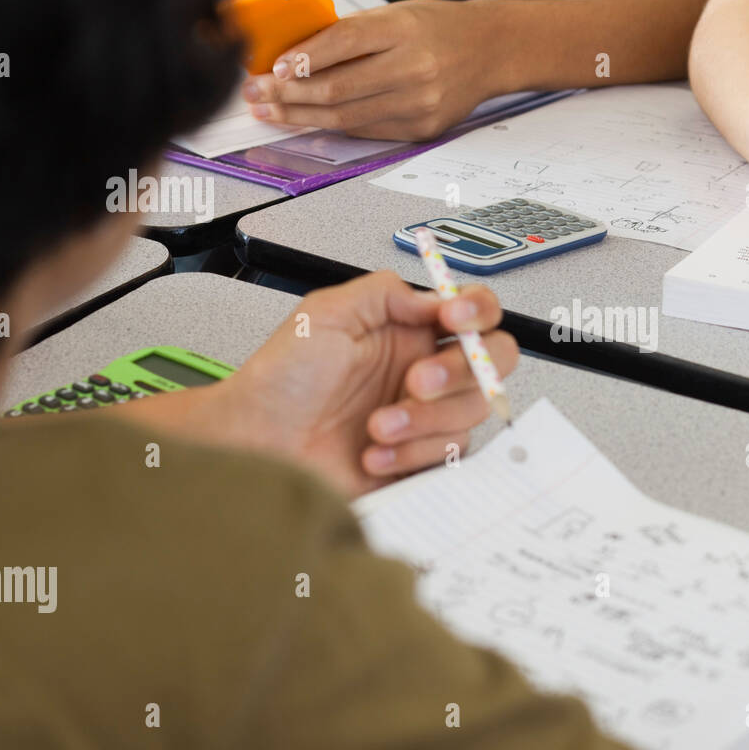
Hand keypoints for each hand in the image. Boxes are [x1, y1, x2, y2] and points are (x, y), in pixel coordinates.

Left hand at [214, 271, 516, 496]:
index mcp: (409, 331)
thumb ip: (386, 292)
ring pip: (472, 411)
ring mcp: (426, 416)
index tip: (453, 320)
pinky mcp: (422, 457)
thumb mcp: (326, 312)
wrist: (256, 444)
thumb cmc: (279, 382)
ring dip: (424, 419)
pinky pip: (449, 455)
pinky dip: (411, 453)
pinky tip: (373, 451)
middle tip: (414, 380)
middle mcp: (425, 370)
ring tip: (376, 424)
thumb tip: (435, 298)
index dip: (478, 313)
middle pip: (493, 361)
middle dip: (460, 370)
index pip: (475, 312)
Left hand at [241, 0, 504, 140]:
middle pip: (338, 88)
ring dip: (302, 116)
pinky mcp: (421, 129)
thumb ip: (352, 34)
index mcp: (404, 29)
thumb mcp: (395, 14)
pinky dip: (333, 125)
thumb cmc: (439, 29)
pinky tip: (310, 119)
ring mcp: (419, 103)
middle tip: (259, 94)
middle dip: (289, 94)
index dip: (302, 58)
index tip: (271, 68)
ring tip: (273, 111)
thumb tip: (296, 56)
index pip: (343, 43)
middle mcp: (414, 68)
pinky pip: (366, 130)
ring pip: (346, 117)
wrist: (488, 51)